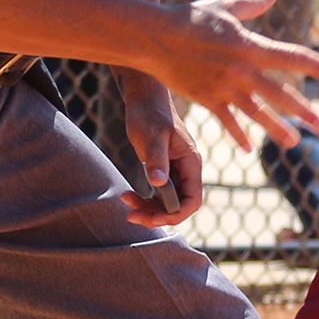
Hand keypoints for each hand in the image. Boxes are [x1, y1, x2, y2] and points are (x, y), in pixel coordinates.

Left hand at [116, 69, 202, 225]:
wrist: (144, 101)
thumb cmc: (150, 114)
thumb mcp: (152, 136)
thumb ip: (156, 159)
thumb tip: (158, 184)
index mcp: (191, 163)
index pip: (193, 199)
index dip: (177, 213)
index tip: (155, 218)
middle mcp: (186, 172)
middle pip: (179, 206)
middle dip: (158, 215)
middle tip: (132, 216)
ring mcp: (175, 173)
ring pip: (167, 203)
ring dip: (148, 209)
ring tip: (125, 201)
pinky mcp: (163, 172)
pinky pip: (158, 195)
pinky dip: (144, 200)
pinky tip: (128, 195)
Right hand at [149, 0, 318, 152]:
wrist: (154, 36)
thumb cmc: (191, 17)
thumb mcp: (225, 6)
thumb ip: (254, 2)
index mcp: (250, 46)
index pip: (292, 57)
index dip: (317, 65)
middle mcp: (243, 70)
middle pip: (281, 94)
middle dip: (304, 111)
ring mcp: (226, 88)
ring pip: (258, 114)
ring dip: (278, 129)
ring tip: (295, 142)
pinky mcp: (208, 99)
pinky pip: (228, 121)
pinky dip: (239, 134)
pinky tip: (249, 147)